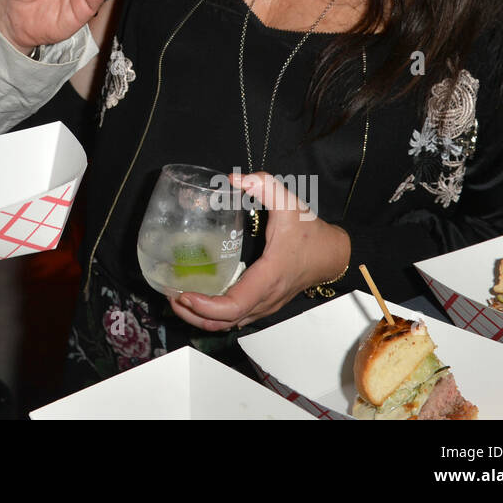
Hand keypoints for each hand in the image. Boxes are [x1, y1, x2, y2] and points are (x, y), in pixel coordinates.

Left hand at [168, 172, 349, 331]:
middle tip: (170, 293)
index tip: (184, 294)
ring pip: (229, 324)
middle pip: (225, 321)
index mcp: (270, 276)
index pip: (235, 305)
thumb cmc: (310, 230)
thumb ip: (264, 185)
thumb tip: (232, 179)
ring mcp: (266, 305)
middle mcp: (266, 298)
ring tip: (177, 297)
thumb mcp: (290, 202)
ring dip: (201, 317)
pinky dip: (214, 315)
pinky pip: (236, 318)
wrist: (332, 254)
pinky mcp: (264, 304)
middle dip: (194, 314)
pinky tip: (197, 297)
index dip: (207, 306)